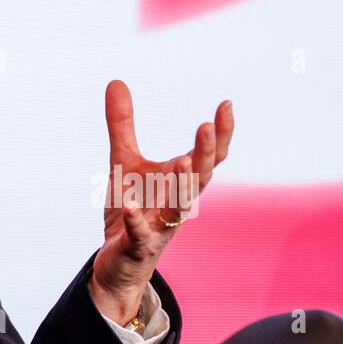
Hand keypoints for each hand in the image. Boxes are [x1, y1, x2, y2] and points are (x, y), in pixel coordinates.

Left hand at [88, 79, 233, 325]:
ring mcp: (160, 227)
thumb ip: (122, 124)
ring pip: (178, 208)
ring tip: (182, 160)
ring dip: (182, 186)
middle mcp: (177, 204)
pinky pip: (139, 234)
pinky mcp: (138, 245)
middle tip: (206, 125)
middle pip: (198, 178)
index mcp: (179, 183)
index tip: (226, 104)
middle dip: (204, 153)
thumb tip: (116, 81)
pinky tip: (128, 205)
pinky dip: (135, 220)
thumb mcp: (124, 161)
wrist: (119, 262)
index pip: (208, 158)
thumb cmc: (130, 208)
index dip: (220, 134)